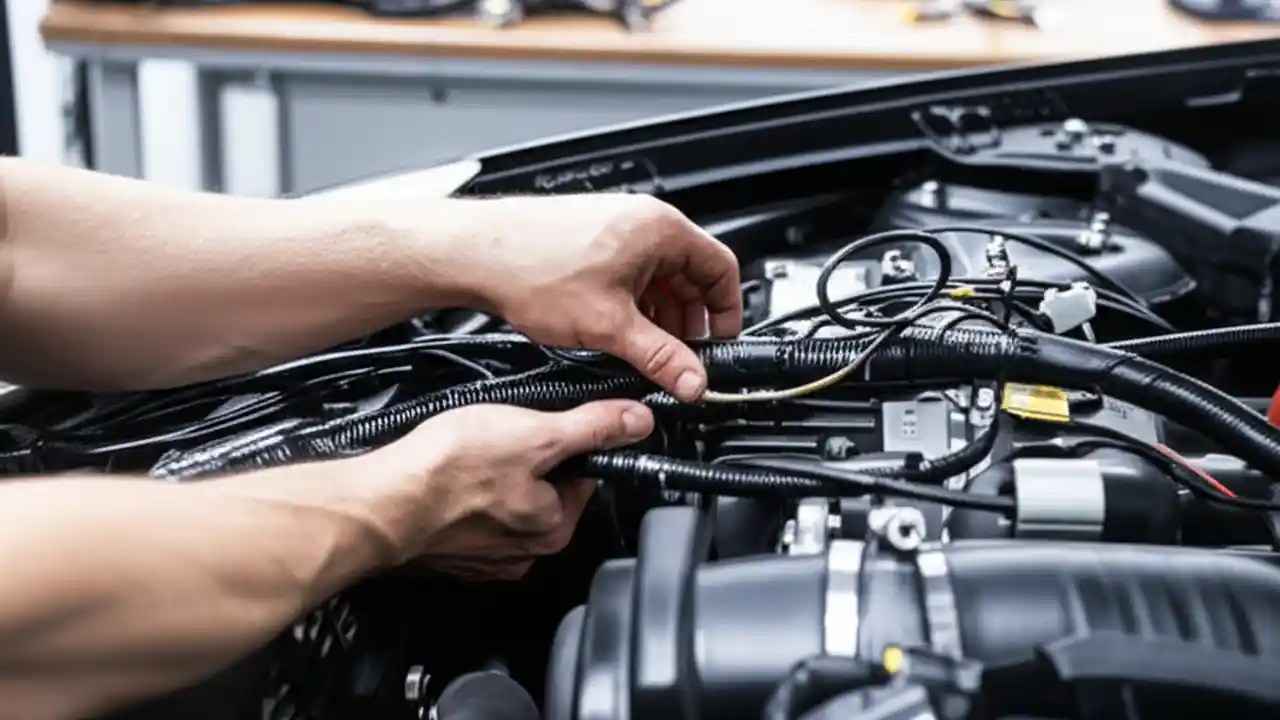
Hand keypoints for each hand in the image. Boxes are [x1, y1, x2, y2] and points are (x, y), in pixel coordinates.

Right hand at [353, 400, 653, 580]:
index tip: (543, 425)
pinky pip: (465, 518)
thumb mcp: (535, 432)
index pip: (583, 476)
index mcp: (554, 527)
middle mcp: (523, 552)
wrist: (377, 503)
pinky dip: (458, 497)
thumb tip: (636, 421)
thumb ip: (591, 427)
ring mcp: (482, 558)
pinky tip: (443, 477)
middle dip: (525, 460)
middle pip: (544, 491)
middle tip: (497, 436)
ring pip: (503, 503)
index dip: (565, 442)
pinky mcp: (446, 554)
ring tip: (467, 454)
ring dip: (491, 478)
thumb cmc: (446, 472)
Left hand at [470, 194, 742, 401]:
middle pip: (691, 276)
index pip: (722, 269)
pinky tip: (617, 332)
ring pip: (659, 278)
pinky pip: (632, 274)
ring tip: (644, 351)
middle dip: (688, 322)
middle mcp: (642, 222)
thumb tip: (691, 380)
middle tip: (680, 359)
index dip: (727, 313)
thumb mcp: (610, 326)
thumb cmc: (532, 268)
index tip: (718, 345)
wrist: (475, 253)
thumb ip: (660, 357)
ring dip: (660, 316)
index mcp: (661, 229)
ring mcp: (617, 228)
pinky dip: (634, 304)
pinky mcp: (594, 240)